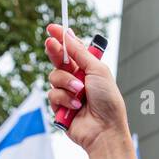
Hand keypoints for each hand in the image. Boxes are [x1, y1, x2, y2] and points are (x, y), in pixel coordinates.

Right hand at [43, 24, 130, 155]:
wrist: (105, 130)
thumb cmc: (107, 100)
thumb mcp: (97, 70)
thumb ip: (80, 52)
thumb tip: (68, 34)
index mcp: (88, 69)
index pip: (72, 50)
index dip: (61, 38)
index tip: (52, 28)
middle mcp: (76, 79)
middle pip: (58, 60)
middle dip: (55, 52)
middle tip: (50, 44)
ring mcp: (67, 93)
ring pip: (53, 78)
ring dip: (66, 83)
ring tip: (80, 93)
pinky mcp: (60, 108)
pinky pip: (52, 95)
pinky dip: (64, 100)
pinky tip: (76, 108)